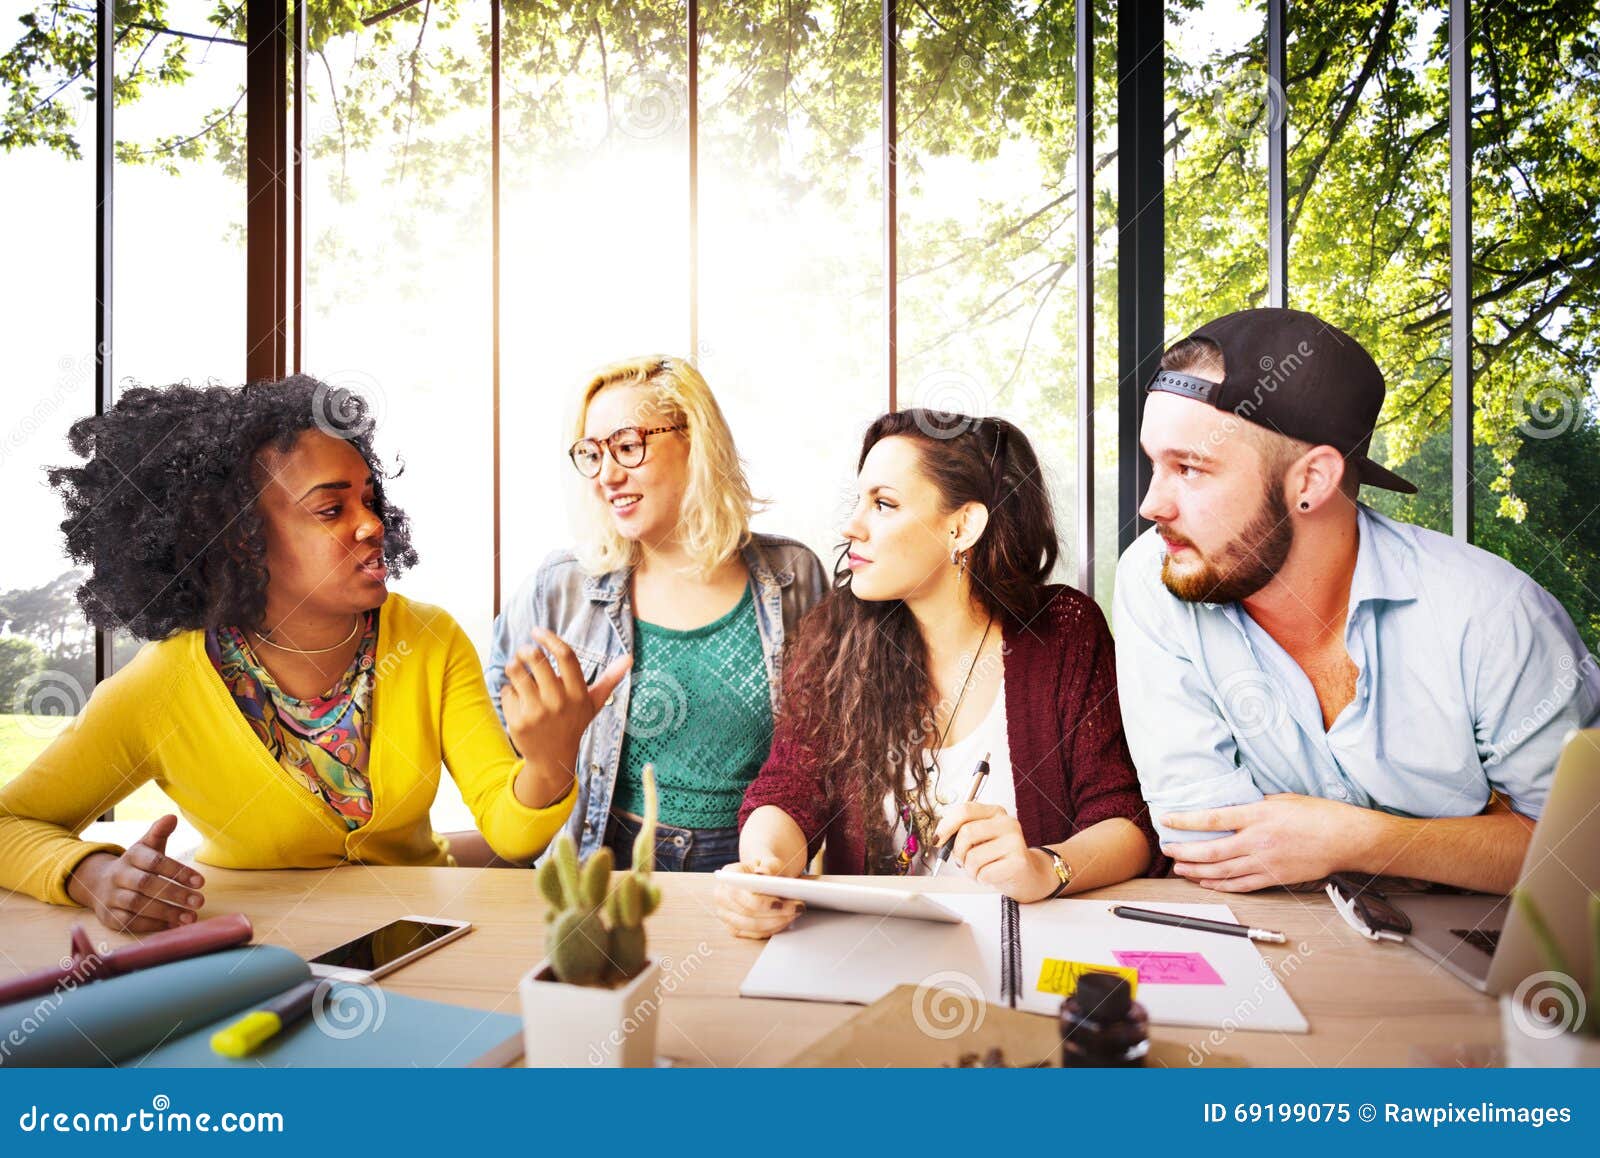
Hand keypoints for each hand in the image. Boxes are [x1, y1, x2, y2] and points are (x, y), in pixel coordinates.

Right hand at [65, 815, 205, 933]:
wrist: (98, 884)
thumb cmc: (135, 865)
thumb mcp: (145, 847)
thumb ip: (159, 834)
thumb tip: (171, 817)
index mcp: (131, 856)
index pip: (155, 862)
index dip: (178, 871)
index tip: (201, 882)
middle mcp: (118, 875)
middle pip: (146, 884)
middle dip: (175, 893)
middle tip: (199, 901)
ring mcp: (112, 897)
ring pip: (138, 905)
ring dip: (166, 912)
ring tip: (191, 917)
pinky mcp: (109, 917)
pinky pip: (131, 922)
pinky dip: (153, 924)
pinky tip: (174, 925)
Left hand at [502, 628, 630, 794]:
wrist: (553, 759)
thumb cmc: (573, 723)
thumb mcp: (593, 703)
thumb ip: (610, 679)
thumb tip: (630, 658)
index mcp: (578, 693)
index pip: (566, 655)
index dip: (550, 638)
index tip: (537, 631)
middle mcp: (559, 702)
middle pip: (536, 659)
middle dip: (526, 650)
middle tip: (524, 651)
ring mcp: (537, 712)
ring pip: (516, 671)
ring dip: (514, 666)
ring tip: (517, 669)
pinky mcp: (518, 721)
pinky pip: (506, 691)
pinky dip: (509, 691)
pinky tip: (517, 700)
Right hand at [714, 855, 803, 939]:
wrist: (761, 875)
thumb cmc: (766, 868)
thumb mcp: (770, 861)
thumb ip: (769, 865)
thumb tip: (763, 874)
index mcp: (727, 876)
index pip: (741, 894)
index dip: (761, 902)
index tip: (782, 903)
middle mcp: (721, 896)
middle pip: (747, 913)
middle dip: (775, 914)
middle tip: (797, 908)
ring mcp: (725, 914)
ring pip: (752, 926)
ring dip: (776, 922)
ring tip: (794, 913)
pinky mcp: (734, 928)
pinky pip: (754, 934)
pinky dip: (773, 929)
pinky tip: (786, 920)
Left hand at [934, 802, 1057, 901]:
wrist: (1028, 875)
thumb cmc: (999, 857)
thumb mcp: (981, 838)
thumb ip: (962, 832)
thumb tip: (940, 838)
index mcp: (995, 812)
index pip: (965, 810)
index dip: (946, 825)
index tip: (938, 840)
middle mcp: (1007, 823)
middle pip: (966, 833)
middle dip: (958, 852)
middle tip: (962, 861)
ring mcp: (1015, 841)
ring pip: (973, 857)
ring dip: (970, 869)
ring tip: (980, 870)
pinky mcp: (1018, 862)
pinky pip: (984, 873)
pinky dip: (981, 879)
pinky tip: (991, 876)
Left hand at [1161, 792, 1376, 891]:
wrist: (1345, 838)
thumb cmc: (1318, 814)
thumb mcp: (1281, 799)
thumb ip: (1253, 805)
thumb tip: (1232, 806)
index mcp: (1257, 815)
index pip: (1212, 819)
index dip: (1186, 821)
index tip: (1167, 820)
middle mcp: (1257, 841)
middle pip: (1211, 851)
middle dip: (1184, 851)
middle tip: (1168, 850)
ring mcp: (1265, 862)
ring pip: (1222, 871)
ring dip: (1197, 871)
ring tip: (1180, 868)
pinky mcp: (1274, 878)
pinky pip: (1241, 885)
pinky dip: (1220, 885)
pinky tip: (1207, 882)